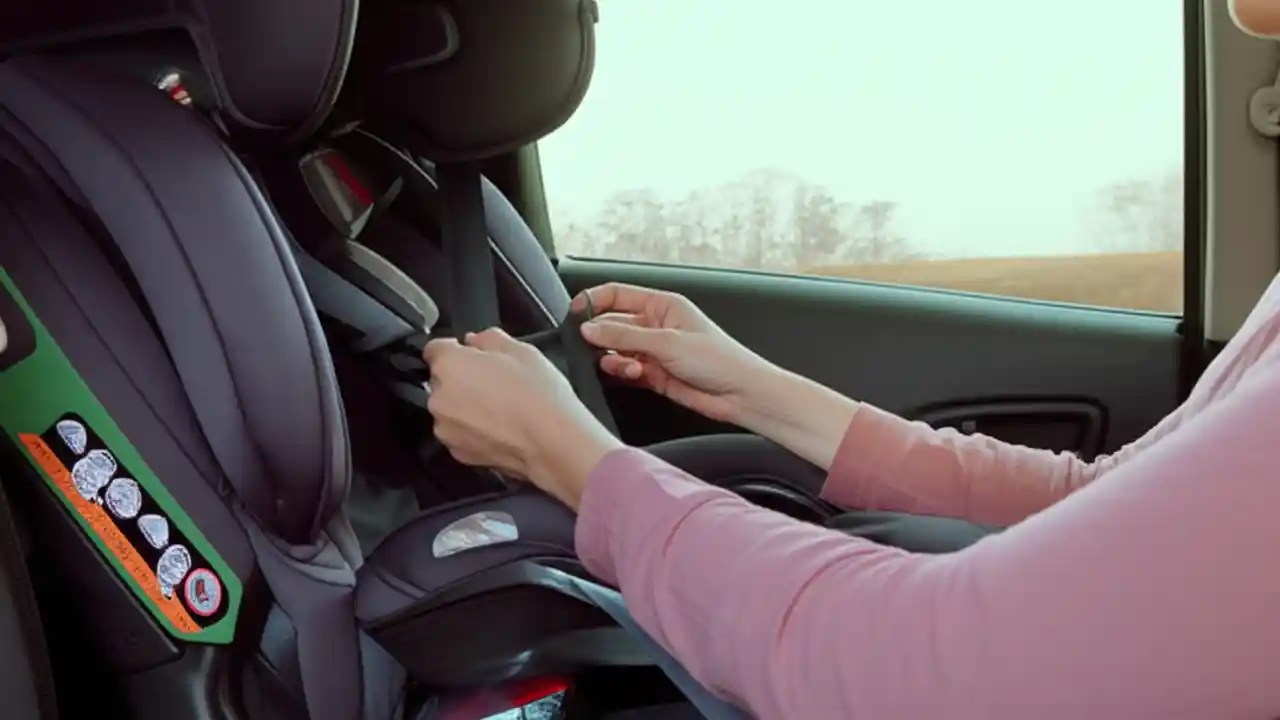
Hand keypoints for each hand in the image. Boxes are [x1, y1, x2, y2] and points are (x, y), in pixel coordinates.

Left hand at [423, 328, 621, 508]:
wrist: (552, 443)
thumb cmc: (539, 395)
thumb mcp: (521, 350)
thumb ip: (489, 338)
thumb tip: (474, 341)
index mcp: (449, 365)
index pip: (435, 349)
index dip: (456, 349)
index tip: (472, 354)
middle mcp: (439, 398)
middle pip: (443, 381)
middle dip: (463, 379)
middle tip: (496, 382)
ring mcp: (447, 429)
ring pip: (450, 409)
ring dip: (466, 406)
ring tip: (502, 408)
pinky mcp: (459, 453)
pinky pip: (461, 434)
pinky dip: (474, 430)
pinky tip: (502, 428)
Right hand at [575, 283, 774, 424]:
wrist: (739, 394)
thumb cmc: (718, 360)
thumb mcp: (667, 342)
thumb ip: (624, 335)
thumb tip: (589, 328)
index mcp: (662, 305)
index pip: (617, 294)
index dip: (594, 301)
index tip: (575, 313)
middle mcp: (655, 325)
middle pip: (612, 324)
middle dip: (602, 335)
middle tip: (593, 346)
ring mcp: (653, 351)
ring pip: (616, 349)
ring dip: (614, 358)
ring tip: (628, 366)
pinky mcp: (653, 374)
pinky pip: (625, 370)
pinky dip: (622, 373)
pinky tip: (634, 375)